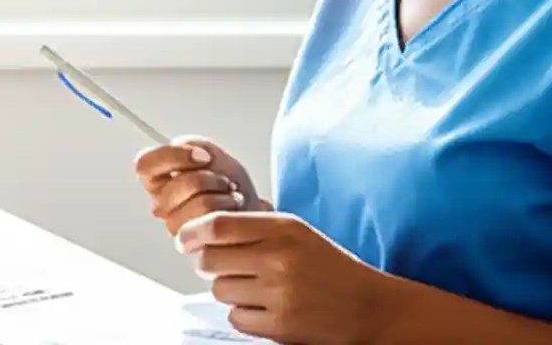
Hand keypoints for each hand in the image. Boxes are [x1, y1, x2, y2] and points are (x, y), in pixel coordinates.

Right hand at [134, 137, 267, 235]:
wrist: (253, 210)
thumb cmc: (230, 185)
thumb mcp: (212, 154)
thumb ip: (191, 144)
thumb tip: (181, 147)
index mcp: (159, 181)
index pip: (145, 165)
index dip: (173, 156)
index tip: (203, 156)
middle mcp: (162, 206)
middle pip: (174, 186)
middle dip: (208, 178)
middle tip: (222, 180)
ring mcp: (176, 227)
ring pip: (195, 204)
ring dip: (221, 193)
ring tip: (230, 194)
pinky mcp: (194, 243)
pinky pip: (210, 220)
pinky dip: (228, 205)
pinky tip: (233, 206)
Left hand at [178, 211, 403, 344]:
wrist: (368, 306)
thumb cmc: (329, 266)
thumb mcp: (297, 232)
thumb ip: (255, 227)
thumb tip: (203, 231)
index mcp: (284, 229)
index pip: (220, 225)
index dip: (193, 232)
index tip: (184, 239)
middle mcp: (280, 259)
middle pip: (210, 259)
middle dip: (206, 263)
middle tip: (218, 265)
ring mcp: (279, 294)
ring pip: (220, 290)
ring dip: (228, 289)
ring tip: (254, 287)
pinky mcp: (279, 326)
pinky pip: (235, 317)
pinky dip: (243, 313)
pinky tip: (264, 307)